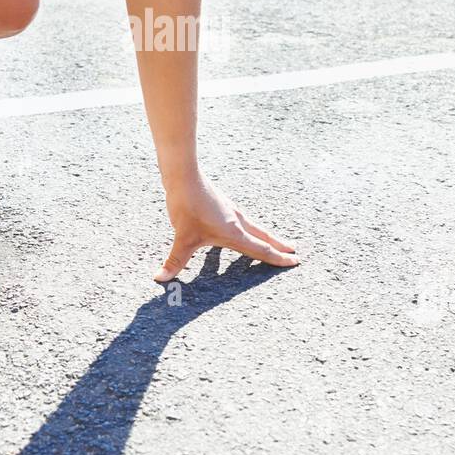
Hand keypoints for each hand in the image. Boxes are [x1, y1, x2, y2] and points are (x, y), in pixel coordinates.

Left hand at [155, 173, 298, 282]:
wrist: (184, 176)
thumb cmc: (187, 206)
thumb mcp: (182, 238)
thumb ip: (175, 261)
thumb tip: (160, 278)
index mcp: (234, 232)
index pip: (261, 249)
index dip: (278, 258)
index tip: (294, 261)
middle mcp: (237, 222)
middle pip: (263, 237)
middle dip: (278, 246)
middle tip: (294, 252)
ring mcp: (231, 212)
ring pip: (253, 228)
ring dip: (264, 237)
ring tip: (272, 243)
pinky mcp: (222, 206)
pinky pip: (240, 222)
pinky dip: (246, 230)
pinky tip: (236, 231)